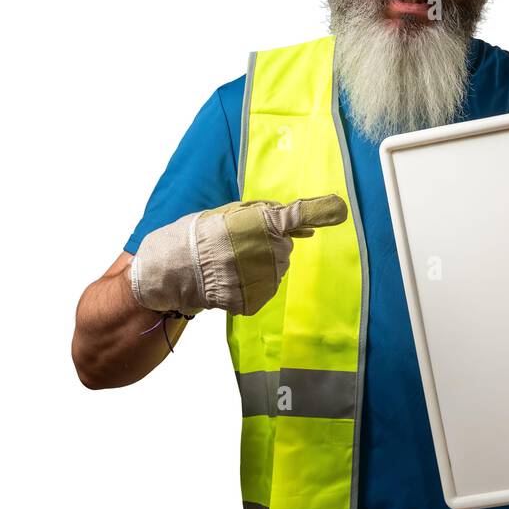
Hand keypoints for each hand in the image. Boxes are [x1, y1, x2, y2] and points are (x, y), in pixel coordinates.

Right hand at [130, 194, 347, 316]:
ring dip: (258, 266)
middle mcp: (264, 250)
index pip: (295, 215)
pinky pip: (264, 290)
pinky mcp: (254, 300)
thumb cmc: (200, 236)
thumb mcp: (232, 214)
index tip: (339, 208)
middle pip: (285, 248)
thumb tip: (310, 227)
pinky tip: (230, 280)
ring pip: (276, 270)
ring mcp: (260, 278)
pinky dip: (250, 286)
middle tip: (235, 246)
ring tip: (228, 263)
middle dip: (266, 246)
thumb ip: (273, 218)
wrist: (169, 270)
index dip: (318, 212)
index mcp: (259, 223)